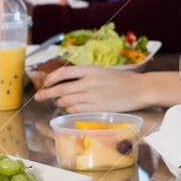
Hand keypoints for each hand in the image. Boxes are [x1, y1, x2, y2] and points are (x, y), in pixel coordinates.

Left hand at [34, 64, 153, 111]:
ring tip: (59, 103)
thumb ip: (84, 76)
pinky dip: (70, 110)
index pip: (63, 73)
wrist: (140, 88)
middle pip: (61, 89)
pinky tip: (70, 108)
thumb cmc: (122, 80)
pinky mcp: (98, 108)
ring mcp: (93, 96)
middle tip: (39, 97)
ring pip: (67, 101)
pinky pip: (77, 110)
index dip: (51, 79)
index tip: (45, 83)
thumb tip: (65, 83)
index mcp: (90, 69)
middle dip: (46, 94)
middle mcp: (89, 82)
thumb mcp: (102, 71)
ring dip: (60, 103)